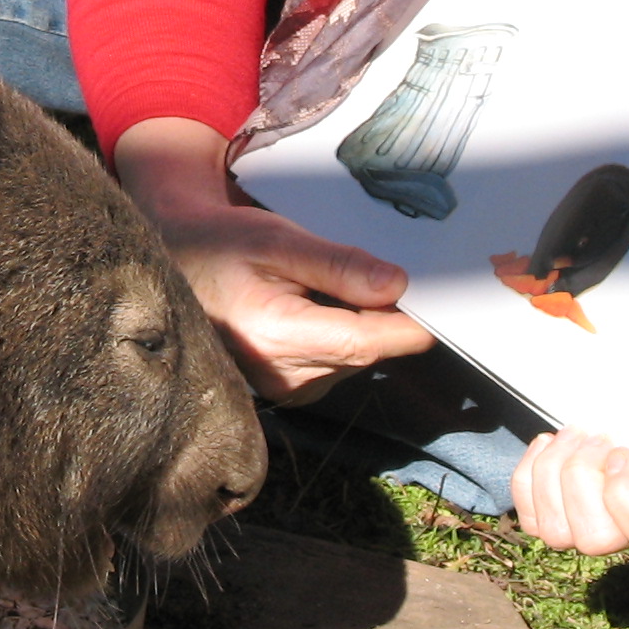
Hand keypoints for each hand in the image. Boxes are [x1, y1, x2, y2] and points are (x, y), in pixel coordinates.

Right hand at [112, 118, 432, 403]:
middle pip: (368, 352)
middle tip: (419, 279)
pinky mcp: (288, 388)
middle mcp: (281, 374)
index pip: (367, 341)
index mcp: (275, 336)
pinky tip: (333, 305)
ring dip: (370, 326)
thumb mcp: (278, 240)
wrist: (177, 263)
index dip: (412, 325)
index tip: (451, 305)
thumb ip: (338, 265)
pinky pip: (340, 363)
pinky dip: (349, 335)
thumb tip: (400, 286)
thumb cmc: (223, 244)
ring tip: (361, 284)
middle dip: (395, 319)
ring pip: (357, 359)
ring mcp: (284, 387)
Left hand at [511, 431, 628, 558]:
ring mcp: (575, 535)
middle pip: (592, 537)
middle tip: (597, 438)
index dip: (627, 496)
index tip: (623, 453)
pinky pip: (525, 506)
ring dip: (556, 468)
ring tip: (574, 433)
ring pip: (553, 528)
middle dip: (585, 475)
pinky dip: (529, 469)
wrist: (609, 431)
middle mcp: (617, 540)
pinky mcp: (542, 521)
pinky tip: (548, 443)